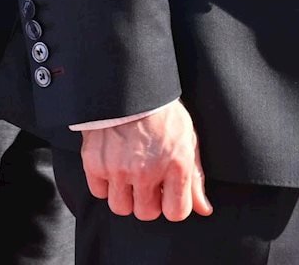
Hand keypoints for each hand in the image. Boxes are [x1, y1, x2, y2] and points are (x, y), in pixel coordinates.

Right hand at [81, 100, 212, 222]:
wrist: (128, 85)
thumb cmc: (161, 111)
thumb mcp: (187, 139)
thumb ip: (195, 177)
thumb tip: (204, 209)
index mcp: (175, 165)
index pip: (176, 213)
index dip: (172, 204)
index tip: (167, 192)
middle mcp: (147, 171)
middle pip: (147, 213)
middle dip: (148, 200)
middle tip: (146, 180)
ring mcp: (119, 168)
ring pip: (121, 207)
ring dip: (125, 195)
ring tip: (128, 174)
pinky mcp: (94, 163)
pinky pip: (99, 192)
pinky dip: (104, 183)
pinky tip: (111, 166)